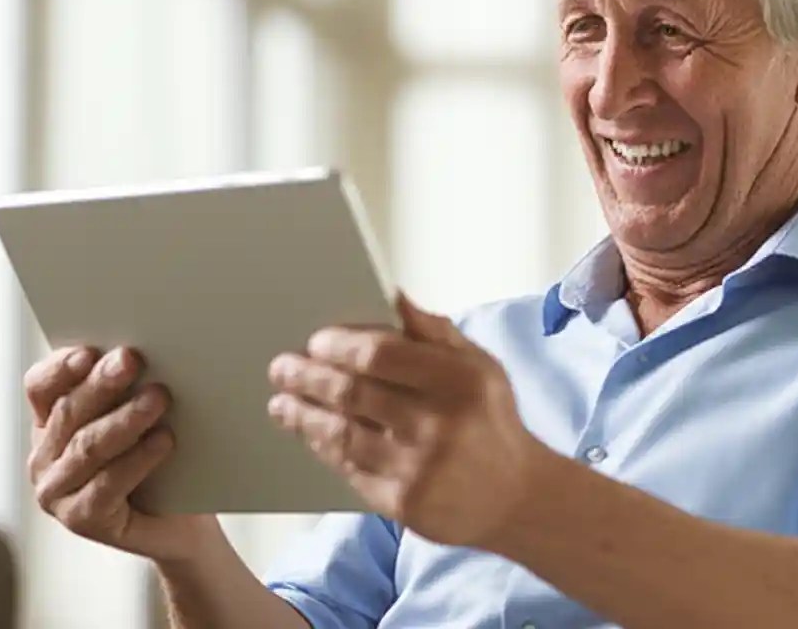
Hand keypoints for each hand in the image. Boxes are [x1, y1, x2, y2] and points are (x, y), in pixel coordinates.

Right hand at [25, 346, 218, 561]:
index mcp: (51, 424)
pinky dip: (137, 460)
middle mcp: (45, 457)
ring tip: (158, 398)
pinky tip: (163, 440)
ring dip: (125, 419)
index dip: (61, 368)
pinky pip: (106, 486)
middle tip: (131, 360)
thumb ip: (132, 389)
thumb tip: (145, 355)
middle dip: (101, 384)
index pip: (41, 387)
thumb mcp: (143, 419)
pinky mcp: (81, 520)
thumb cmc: (160, 463)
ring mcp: (58, 492)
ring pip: (88, 447)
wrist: (180, 522)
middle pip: (68, 412)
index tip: (91, 350)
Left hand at [266, 294, 547, 548]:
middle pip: (352, 392)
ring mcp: (418, 468)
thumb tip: (395, 294)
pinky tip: (309, 433)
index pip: (381, 354)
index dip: (339, 344)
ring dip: (303, 415)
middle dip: (308, 377)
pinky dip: (323, 447)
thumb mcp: (481, 368)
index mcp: (460, 381)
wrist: (516, 499)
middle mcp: (438, 424)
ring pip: (341, 433)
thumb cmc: (492, 423)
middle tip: (281, 367)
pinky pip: (349, 468)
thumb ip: (436, 333)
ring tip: (281, 402)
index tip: (316, 341)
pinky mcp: (402, 504)